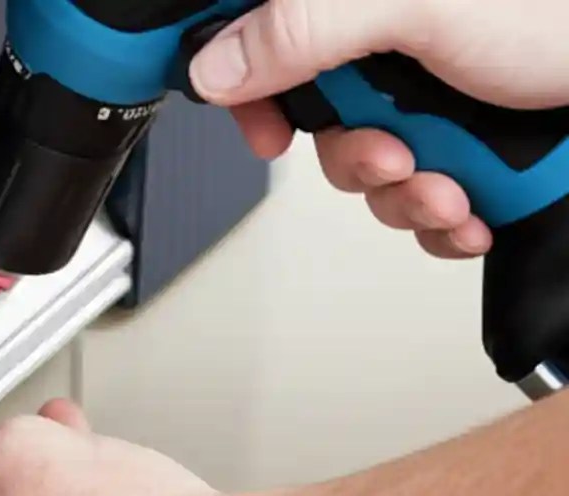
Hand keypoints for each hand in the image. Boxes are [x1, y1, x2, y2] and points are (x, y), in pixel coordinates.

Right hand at [190, 0, 568, 258]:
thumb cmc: (565, 20)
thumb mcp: (420, 8)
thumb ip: (305, 28)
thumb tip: (216, 64)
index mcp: (372, 1)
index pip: (270, 36)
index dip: (250, 88)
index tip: (259, 128)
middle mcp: (401, 43)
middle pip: (317, 116)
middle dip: (354, 156)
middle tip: (392, 155)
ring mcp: (436, 99)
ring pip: (368, 168)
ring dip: (403, 196)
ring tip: (451, 189)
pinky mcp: (469, 149)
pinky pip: (417, 201)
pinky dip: (441, 219)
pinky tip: (474, 211)